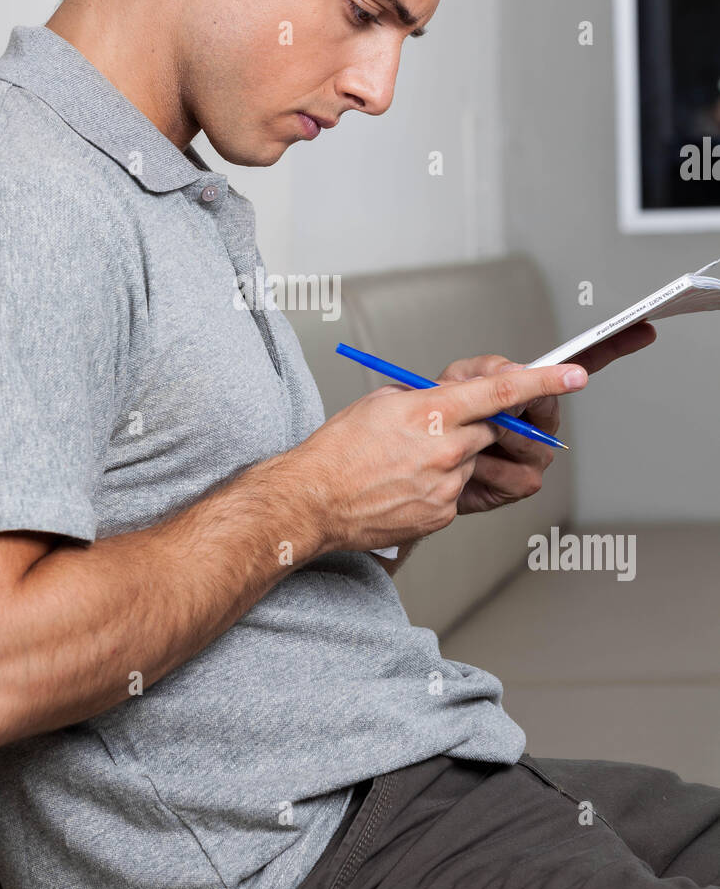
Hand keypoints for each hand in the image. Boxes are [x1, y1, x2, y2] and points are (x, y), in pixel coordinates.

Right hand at [293, 362, 590, 553]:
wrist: (313, 501)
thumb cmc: (339, 449)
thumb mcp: (382, 402)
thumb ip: (429, 398)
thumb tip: (455, 398)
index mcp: (432, 410)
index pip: (501, 391)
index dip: (544, 381)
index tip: (576, 375)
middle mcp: (447, 448)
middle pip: (490, 429)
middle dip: (475, 427)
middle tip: (439, 429)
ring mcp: (448, 485)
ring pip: (472, 462)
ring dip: (453, 459)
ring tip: (408, 464)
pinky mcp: (443, 514)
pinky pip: (458, 492)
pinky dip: (438, 487)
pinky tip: (404, 486)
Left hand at [434, 320, 656, 514]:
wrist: (412, 465)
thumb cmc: (432, 420)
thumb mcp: (452, 382)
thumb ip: (486, 370)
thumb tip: (521, 370)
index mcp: (529, 388)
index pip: (578, 365)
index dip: (613, 346)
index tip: (643, 328)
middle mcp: (540, 420)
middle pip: (551, 406)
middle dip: (520, 405)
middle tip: (491, 409)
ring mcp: (534, 452)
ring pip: (536, 444)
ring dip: (496, 440)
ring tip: (467, 440)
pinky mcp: (519, 483)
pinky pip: (519, 474)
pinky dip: (488, 469)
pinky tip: (471, 466)